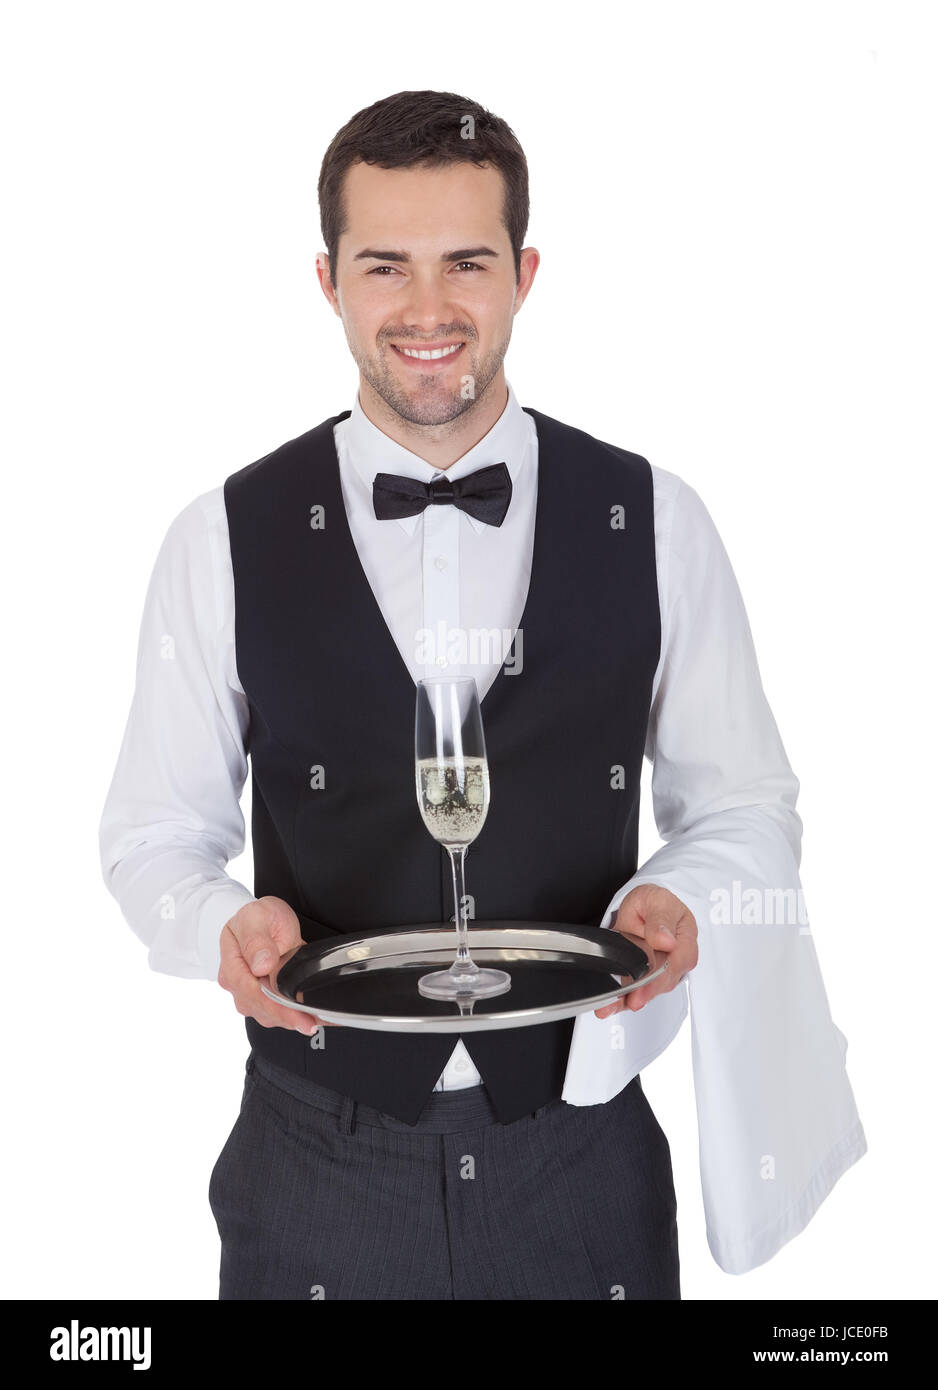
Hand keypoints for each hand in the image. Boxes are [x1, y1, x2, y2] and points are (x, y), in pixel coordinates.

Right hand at [218, 895, 329, 1036]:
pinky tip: (311, 1016)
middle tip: (312, 1024)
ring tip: (315, 1020)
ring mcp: (248, 993)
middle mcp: (237, 983)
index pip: (252, 993)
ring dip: (291, 1020)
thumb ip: (257, 940)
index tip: (297, 1016)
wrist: (265, 921)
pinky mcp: (262, 999)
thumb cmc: (260, 918)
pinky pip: (277, 1013)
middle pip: (260, 1008)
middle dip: (287, 1018)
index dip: (276, 1007)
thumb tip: (261, 965)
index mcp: (232, 963)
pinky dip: (294, 1016)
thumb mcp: (257, 917)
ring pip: (269, 1015)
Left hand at [594, 884, 697, 1018]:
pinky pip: (634, 992)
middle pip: (663, 982)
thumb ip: (661, 919)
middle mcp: (676, 960)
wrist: (643, 908)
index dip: (660, 977)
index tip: (645, 984)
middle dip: (644, 994)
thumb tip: (667, 940)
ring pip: (648, 991)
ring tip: (608, 1006)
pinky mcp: (645, 978)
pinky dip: (620, 1002)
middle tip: (629, 1001)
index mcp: (685, 940)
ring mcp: (660, 971)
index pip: (677, 962)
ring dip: (628, 1001)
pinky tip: (608, 1007)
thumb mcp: (658, 901)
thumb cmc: (654, 904)